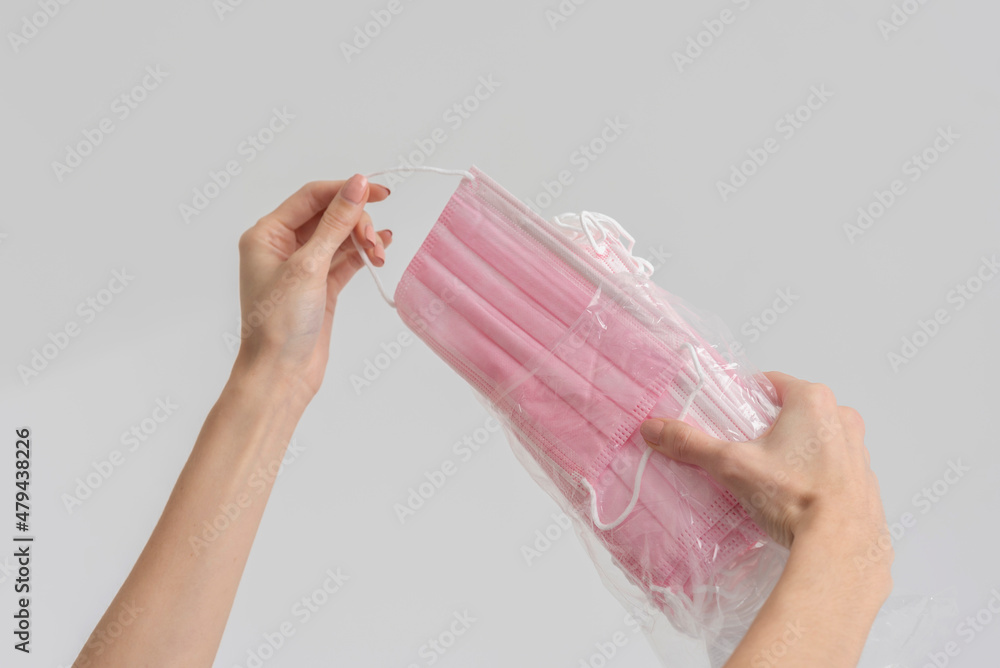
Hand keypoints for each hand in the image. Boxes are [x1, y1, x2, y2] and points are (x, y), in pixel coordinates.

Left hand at [234, 174, 391, 399]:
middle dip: (356, 221)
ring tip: (379, 254)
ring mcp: (303, 267)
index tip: (380, 192)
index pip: (312, 197)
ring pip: (340, 237)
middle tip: (374, 240)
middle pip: (329, 215)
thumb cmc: (279, 324)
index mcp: (266, 234)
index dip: (346, 191)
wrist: (280, 374)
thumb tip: (357, 184)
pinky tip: (381, 250)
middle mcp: (282, 246)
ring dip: (363, 239)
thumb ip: (335, 223)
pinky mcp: (321, 286)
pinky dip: (363, 253)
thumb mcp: (308, 266)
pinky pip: (346, 259)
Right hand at [640, 372, 890, 571]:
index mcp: (813, 401)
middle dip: (769, 427)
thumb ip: (691, 443)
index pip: (771, 382)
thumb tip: (654, 429)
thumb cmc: (794, 497)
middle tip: (743, 450)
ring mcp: (858, 451)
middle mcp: (842, 418)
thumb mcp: (732, 465)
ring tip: (767, 478)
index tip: (728, 416)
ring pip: (816, 440)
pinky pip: (832, 469)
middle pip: (794, 411)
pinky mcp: (864, 482)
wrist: (842, 548)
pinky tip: (793, 498)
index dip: (745, 397)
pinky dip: (814, 476)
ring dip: (794, 451)